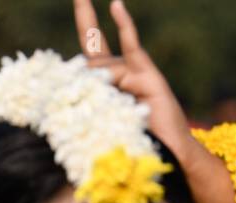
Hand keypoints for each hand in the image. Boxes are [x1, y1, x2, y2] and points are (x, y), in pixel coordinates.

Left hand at [73, 0, 192, 157]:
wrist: (163, 154)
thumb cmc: (127, 146)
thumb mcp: (97, 125)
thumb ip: (84, 105)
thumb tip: (72, 84)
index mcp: (103, 84)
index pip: (89, 50)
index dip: (84, 24)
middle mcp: (117, 73)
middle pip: (92, 47)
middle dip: (85, 17)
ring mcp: (133, 71)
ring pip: (103, 68)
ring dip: (98, 86)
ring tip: (106, 106)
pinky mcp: (147, 75)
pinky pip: (132, 47)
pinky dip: (124, 26)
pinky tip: (115, 5)